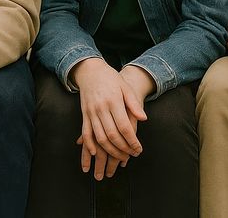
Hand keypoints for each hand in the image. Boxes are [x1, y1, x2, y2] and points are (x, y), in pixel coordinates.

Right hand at [70, 58, 147, 178]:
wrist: (90, 70)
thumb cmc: (111, 78)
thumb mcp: (125, 87)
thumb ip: (133, 103)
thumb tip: (143, 119)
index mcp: (113, 101)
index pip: (124, 127)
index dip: (132, 141)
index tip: (138, 149)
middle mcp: (101, 108)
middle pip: (112, 135)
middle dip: (123, 149)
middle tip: (132, 155)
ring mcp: (91, 112)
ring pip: (100, 137)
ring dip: (110, 151)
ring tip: (120, 157)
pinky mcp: (84, 114)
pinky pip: (86, 132)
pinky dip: (89, 144)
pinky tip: (95, 153)